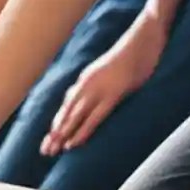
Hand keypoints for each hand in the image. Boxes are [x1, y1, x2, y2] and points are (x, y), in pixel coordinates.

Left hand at [41, 16, 167, 155]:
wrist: (144, 38)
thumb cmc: (133, 54)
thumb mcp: (113, 70)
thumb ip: (101, 81)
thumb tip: (95, 92)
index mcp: (86, 79)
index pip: (67, 104)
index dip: (59, 122)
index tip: (51, 137)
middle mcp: (86, 84)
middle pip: (66, 112)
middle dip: (55, 132)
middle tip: (45, 151)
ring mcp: (98, 89)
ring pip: (74, 117)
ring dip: (62, 135)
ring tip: (52, 151)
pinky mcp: (112, 94)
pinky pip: (94, 117)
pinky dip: (81, 131)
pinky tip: (72, 143)